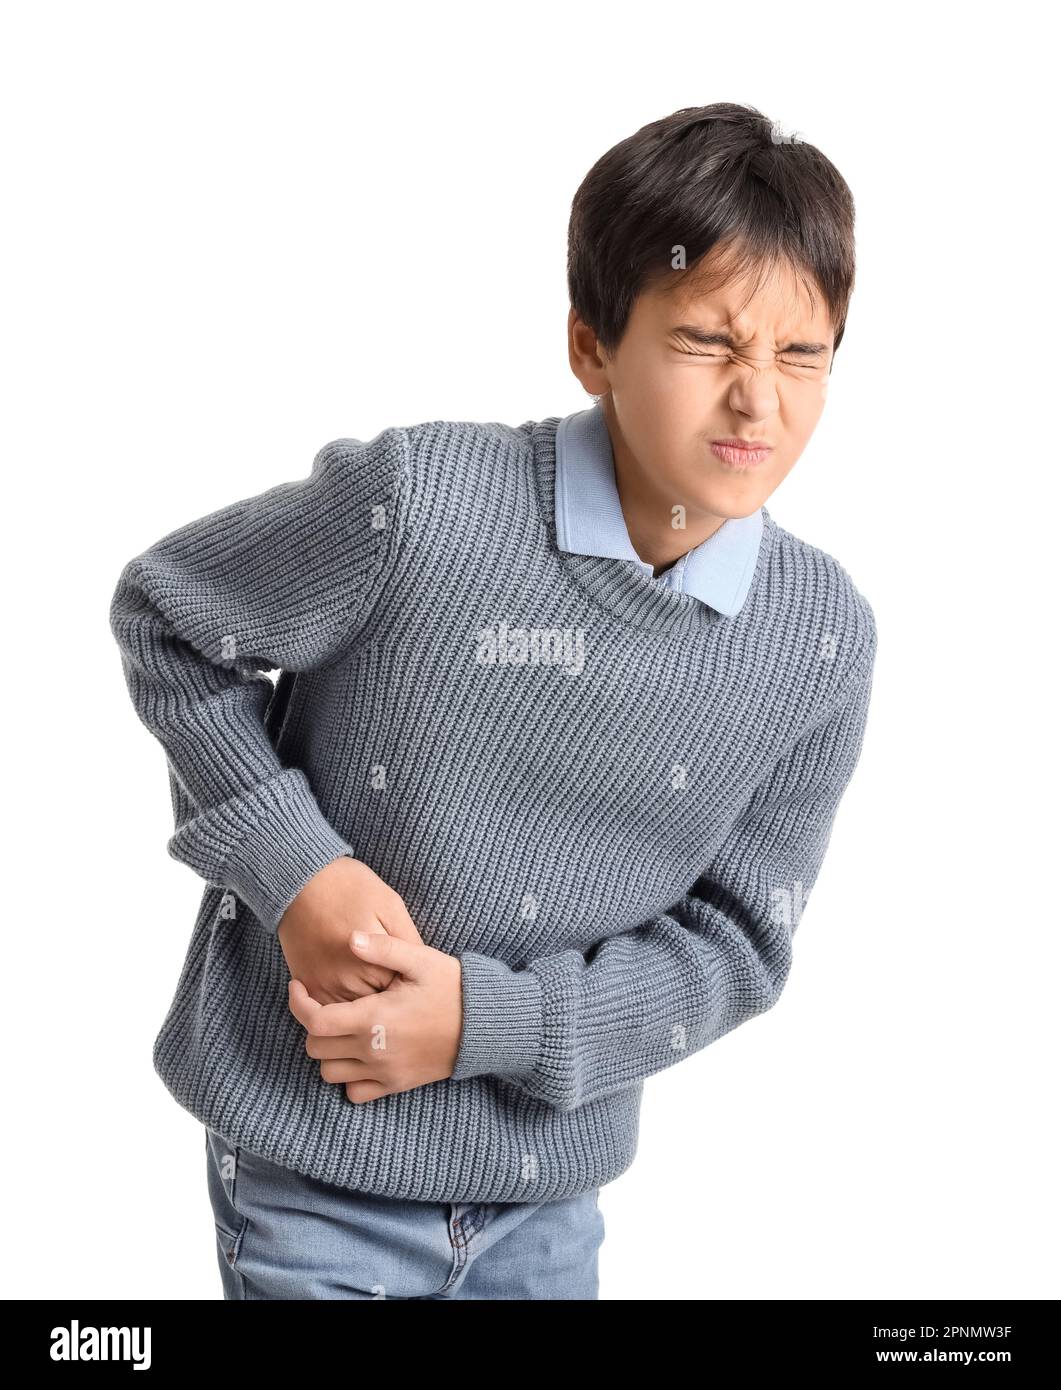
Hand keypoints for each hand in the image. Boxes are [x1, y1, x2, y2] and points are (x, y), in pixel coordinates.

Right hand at [277, 856, 422, 1004]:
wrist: (302, 879)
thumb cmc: (352, 887)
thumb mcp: (391, 906)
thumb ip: (407, 942)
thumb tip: (422, 967)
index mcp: (373, 964)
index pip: (400, 991)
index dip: (406, 982)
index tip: (408, 973)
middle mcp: (347, 982)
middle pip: (376, 1005)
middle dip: (385, 995)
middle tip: (389, 979)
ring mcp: (324, 987)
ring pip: (352, 1011)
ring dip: (363, 1001)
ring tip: (370, 981)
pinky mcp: (307, 985)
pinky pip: (328, 1007)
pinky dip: (340, 1001)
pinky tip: (349, 984)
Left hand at [288, 931, 462, 1102]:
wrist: (485, 1026)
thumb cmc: (452, 988)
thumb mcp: (421, 959)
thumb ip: (383, 948)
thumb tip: (351, 938)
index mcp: (373, 1018)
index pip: (315, 1021)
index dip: (298, 1003)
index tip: (298, 987)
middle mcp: (373, 1051)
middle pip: (316, 1047)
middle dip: (314, 1024)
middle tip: (327, 1004)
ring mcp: (384, 1072)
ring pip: (329, 1072)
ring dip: (329, 1051)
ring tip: (343, 1029)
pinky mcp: (396, 1085)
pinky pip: (354, 1093)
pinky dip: (349, 1078)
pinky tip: (359, 1054)